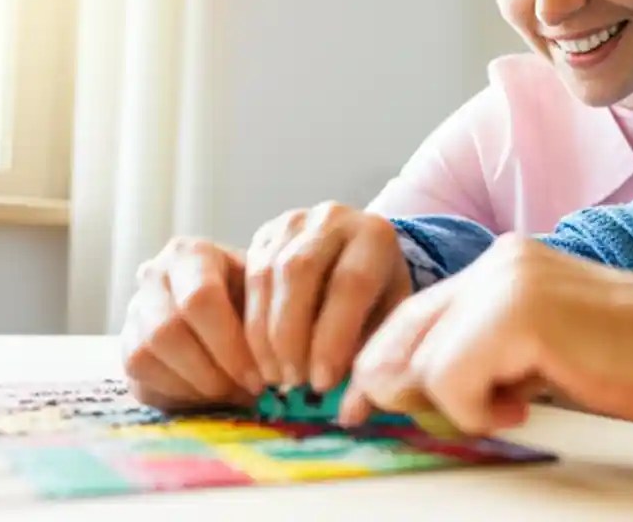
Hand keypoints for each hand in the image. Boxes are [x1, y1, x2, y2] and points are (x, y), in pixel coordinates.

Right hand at [121, 237, 257, 409]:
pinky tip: (208, 394)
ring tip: (230, 392)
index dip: (229, 346)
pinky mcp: (125, 347)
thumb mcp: (264, 295)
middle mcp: (153, 276)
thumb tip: (273, 367)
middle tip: (244, 392)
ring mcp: (133, 311)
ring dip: (193, 387)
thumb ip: (266, 320)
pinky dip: (177, 396)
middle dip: (210, 373)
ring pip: (145, 357)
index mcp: (190, 254)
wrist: (224, 303)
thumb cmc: (250, 297)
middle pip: (166, 331)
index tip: (258, 377)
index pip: (200, 299)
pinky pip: (139, 380)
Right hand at [243, 202, 411, 391]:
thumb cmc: (379, 299)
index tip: (323, 382)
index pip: (351, 283)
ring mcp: (294, 221)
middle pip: (299, 272)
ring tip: (274, 377)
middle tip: (293, 382)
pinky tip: (258, 358)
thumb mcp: (386, 326)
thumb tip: (350, 415)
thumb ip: (371, 367)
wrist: (360, 256)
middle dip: (291, 335)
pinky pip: (246, 278)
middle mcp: (333, 217)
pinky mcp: (264, 235)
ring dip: (265, 334)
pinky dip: (248, 325)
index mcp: (375, 234)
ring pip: (266, 274)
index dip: (333, 336)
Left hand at [340, 234, 632, 434]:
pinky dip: (476, 410)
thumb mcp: (536, 360)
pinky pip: (450, 376)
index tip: (360, 407)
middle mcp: (496, 264)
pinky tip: (526, 407)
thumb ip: (478, 361)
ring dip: (458, 404)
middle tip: (420, 420)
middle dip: (393, 389)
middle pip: (398, 334)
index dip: (379, 366)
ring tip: (515, 407)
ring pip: (421, 361)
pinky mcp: (518, 310)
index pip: (410, 316)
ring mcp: (505, 280)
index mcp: (501, 268)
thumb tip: (403, 392)